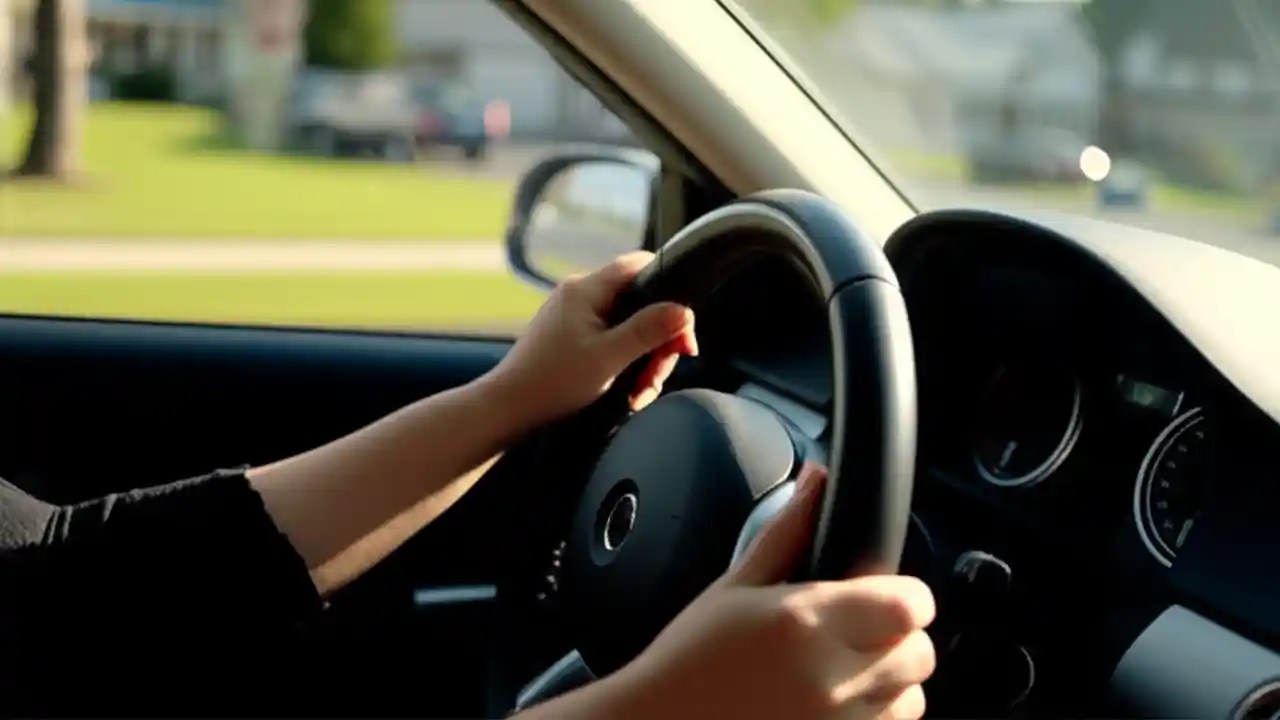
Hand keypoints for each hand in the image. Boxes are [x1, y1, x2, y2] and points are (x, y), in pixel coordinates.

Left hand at [490, 251, 697, 429]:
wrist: (509, 409)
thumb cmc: (553, 383)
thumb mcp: (609, 358)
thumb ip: (648, 331)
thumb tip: (684, 311)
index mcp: (587, 289)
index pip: (640, 265)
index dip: (669, 290)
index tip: (681, 333)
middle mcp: (580, 295)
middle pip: (641, 304)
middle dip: (657, 343)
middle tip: (658, 377)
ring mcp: (575, 316)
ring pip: (630, 328)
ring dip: (642, 362)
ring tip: (638, 395)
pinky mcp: (573, 337)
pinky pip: (613, 342)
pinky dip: (624, 366)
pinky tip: (625, 393)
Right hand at [602, 464, 936, 719]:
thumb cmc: (688, 661)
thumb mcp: (734, 587)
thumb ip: (787, 531)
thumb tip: (816, 481)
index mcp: (804, 622)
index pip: (909, 604)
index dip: (904, 594)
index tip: (883, 593)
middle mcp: (830, 678)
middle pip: (920, 653)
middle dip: (898, 637)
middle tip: (857, 631)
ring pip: (911, 698)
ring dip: (889, 682)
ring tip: (840, 671)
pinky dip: (874, 715)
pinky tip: (831, 701)